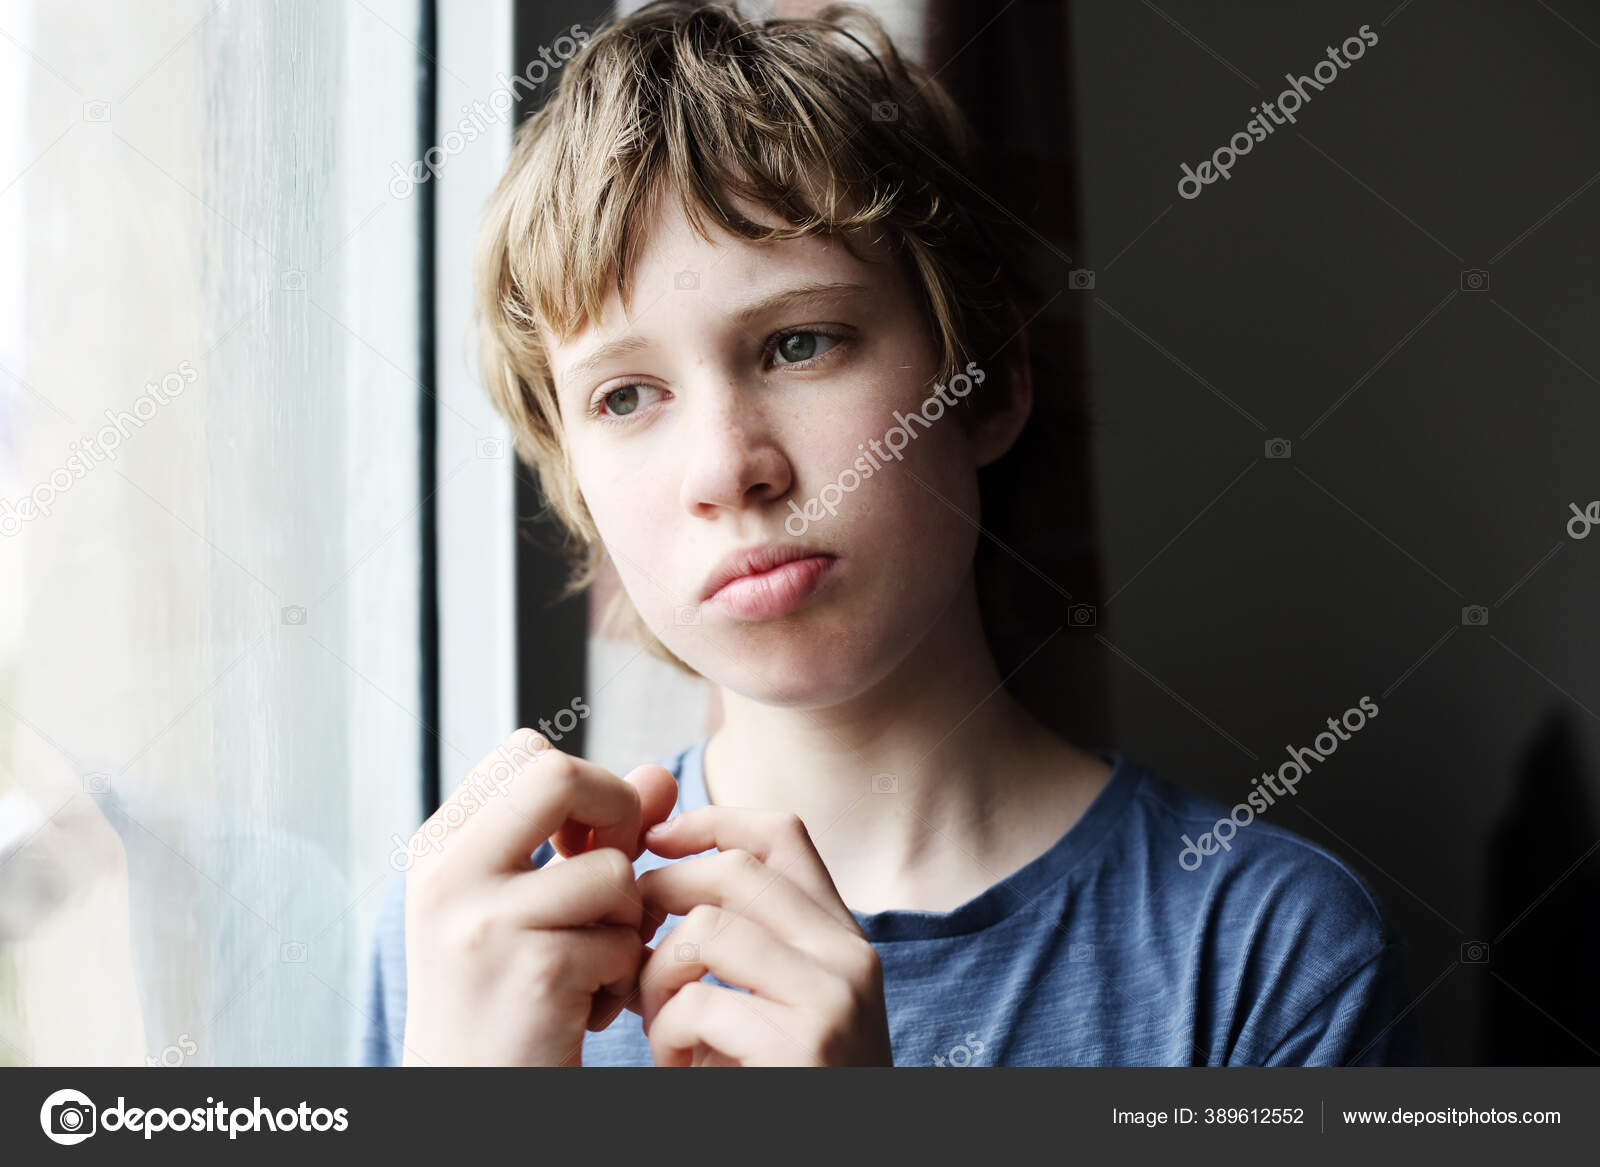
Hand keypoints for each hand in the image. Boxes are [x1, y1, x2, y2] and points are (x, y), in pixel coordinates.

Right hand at [400, 730, 676, 1064]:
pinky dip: (623, 976)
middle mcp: (448, 874)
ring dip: (627, 921)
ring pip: (612, 870)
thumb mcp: (536, 907)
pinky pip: (624, 939)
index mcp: (440, 848)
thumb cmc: (508, 1000)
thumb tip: (661, 773)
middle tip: (614, 884)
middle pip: (560, 775)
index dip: (584, 788)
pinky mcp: (535, 971)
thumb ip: (593, 834)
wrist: (472, 1101)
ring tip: (593, 966)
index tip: (586, 845)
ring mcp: (485, 921)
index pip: (527, 753)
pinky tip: (587, 1010)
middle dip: (617, 819)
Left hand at [631, 807, 892, 1065]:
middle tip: (632, 942)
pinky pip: (702, 1004)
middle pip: (734, 871)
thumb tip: (661, 844)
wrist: (841, 1157)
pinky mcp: (805, 1048)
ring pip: (708, 931)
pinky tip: (677, 1066)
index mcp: (842, 937)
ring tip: (658, 1024)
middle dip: (662, 895)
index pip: (781, 833)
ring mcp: (833, 999)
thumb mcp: (775, 998)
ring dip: (658, 978)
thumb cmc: (780, 1083)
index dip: (710, 820)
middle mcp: (849, 956)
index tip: (654, 839)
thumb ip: (743, 935)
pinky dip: (667, 1035)